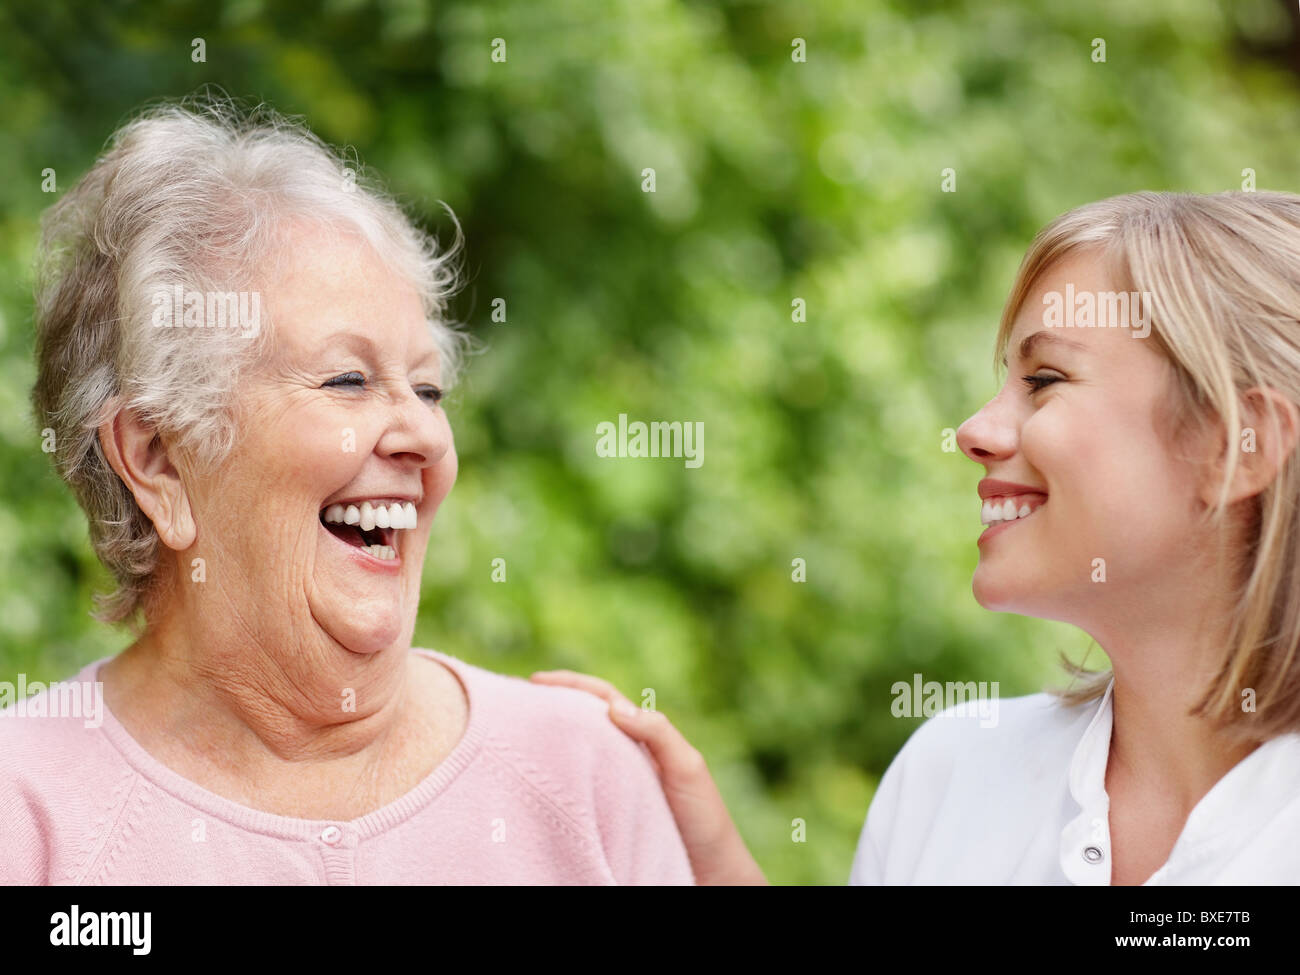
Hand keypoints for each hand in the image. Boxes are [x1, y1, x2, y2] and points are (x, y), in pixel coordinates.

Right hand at [529, 669, 767, 885]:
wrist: (711, 873)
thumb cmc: (704, 818)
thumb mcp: (687, 766)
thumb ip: (657, 732)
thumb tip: (613, 706)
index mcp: (641, 738)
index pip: (601, 699)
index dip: (570, 684)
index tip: (534, 680)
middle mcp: (624, 757)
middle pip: (581, 721)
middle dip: (548, 706)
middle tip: (511, 701)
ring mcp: (613, 787)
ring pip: (574, 754)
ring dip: (546, 742)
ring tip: (511, 737)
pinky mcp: (604, 817)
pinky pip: (573, 791)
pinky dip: (553, 780)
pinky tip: (532, 783)